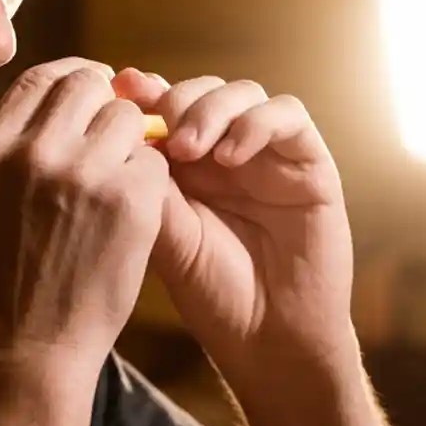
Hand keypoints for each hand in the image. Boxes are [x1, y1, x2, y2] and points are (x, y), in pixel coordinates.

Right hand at [0, 58, 169, 373]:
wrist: (24, 349)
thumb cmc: (3, 281)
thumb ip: (16, 149)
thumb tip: (60, 107)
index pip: (42, 76)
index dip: (72, 82)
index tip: (88, 98)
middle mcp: (33, 149)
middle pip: (88, 85)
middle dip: (107, 106)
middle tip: (115, 141)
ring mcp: (83, 171)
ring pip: (128, 119)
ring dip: (132, 145)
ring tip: (120, 188)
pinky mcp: (129, 199)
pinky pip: (155, 162)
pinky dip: (151, 183)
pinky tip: (132, 217)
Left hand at [113, 69, 354, 373]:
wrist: (267, 336)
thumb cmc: (209, 291)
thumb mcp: (164, 235)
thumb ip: (146, 184)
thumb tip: (117, 129)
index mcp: (183, 162)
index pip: (163, 103)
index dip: (141, 93)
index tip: (116, 94)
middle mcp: (224, 150)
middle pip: (201, 89)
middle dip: (176, 100)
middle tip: (163, 138)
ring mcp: (266, 154)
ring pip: (243, 92)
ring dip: (212, 108)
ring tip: (189, 147)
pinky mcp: (308, 163)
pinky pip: (289, 116)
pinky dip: (256, 123)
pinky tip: (229, 156)